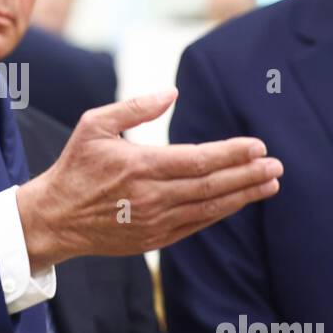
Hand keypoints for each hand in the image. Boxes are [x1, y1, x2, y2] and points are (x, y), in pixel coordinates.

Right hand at [16, 89, 282, 269]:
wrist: (55, 218)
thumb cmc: (75, 166)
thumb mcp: (94, 126)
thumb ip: (134, 107)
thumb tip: (172, 93)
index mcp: (140, 166)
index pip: (198, 160)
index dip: (232, 153)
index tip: (258, 146)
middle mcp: (153, 196)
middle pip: (212, 186)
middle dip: (248, 175)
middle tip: (277, 166)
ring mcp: (156, 221)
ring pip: (210, 208)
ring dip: (243, 195)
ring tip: (270, 184)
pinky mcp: (155, 239)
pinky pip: (197, 225)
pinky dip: (221, 213)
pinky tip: (239, 201)